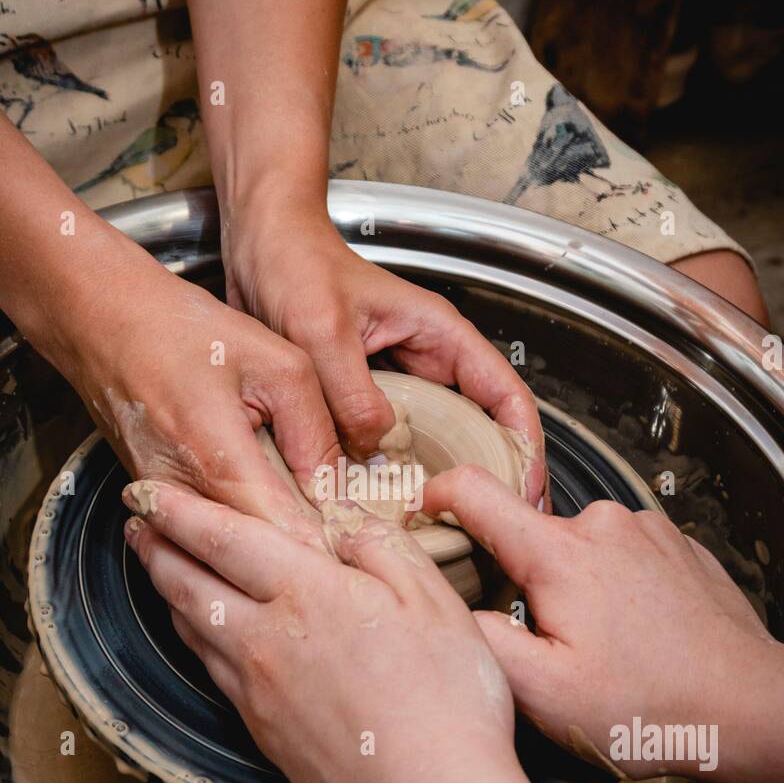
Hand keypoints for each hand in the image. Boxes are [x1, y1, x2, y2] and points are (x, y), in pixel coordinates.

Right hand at [55, 250, 342, 539]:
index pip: (283, 534)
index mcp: (217, 460)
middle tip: (351, 559)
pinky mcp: (155, 503)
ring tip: (321, 551)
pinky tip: (276, 531)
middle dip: (304, 559)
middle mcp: (182, 496)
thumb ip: (314, 428)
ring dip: (272, 554)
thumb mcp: (277, 362)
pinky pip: (203, 534)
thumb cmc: (184, 331)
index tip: (361, 554)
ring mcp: (162, 506)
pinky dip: (241, 536)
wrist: (103, 320)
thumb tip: (339, 487)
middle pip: (254, 554)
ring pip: (226, 551)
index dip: (327, 548)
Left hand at [121, 480, 515, 782]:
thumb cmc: (444, 706)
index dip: (176, 510)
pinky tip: (207, 638)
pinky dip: (197, 639)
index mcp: (306, 593)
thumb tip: (345, 524)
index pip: (221, 537)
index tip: (145, 491)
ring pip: (194, 629)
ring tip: (162, 571)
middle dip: (156, 548)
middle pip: (188, 583)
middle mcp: (265, 639)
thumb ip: (384, 549)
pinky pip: (213, 670)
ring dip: (169, 593)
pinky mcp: (263, 732)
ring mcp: (258, 691)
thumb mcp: (435, 602)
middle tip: (137, 525)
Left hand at [226, 201, 546, 502]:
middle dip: (493, 479)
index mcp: (439, 335)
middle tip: (496, 533)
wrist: (258, 250)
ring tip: (450, 532)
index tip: (526, 494)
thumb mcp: (322, 330)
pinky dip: (396, 479)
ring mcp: (399, 385)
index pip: (506, 396)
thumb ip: (352, 392)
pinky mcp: (365, 402)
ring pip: (437, 444)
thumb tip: (377, 448)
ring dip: (444, 484)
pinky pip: (392, 448)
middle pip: (481, 429)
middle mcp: (427, 362)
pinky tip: (391, 509)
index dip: (525, 448)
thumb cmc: (295, 265)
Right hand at [421, 467, 783, 782]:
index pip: (475, 491)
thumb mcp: (544, 693)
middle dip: (522, 581)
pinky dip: (613, 588)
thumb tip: (446, 609)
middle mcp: (602, 525)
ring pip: (576, 548)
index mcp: (560, 553)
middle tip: (544, 640)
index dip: (436, 495)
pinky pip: (619, 555)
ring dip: (573, 587)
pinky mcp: (673, 545)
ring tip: (598, 645)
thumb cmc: (651, 705)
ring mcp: (644, 530)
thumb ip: (480, 641)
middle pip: (529, 533)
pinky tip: (630, 634)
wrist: (745, 705)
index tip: (423, 512)